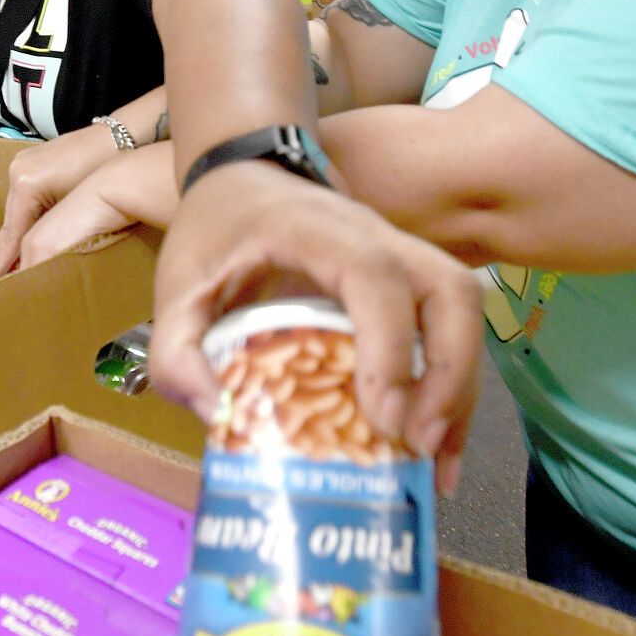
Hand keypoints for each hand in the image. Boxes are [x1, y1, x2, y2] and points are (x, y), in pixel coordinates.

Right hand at [0, 124, 126, 280]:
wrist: (121, 137)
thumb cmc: (106, 171)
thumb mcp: (77, 209)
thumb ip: (53, 235)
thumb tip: (40, 260)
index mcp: (26, 183)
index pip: (12, 232)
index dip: (4, 261)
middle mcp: (17, 171)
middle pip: (10, 221)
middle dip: (5, 251)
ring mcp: (22, 163)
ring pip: (17, 210)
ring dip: (16, 235)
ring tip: (11, 263)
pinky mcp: (32, 161)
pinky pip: (24, 197)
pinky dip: (26, 216)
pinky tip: (28, 233)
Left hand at [147, 162, 482, 492]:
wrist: (243, 176)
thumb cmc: (213, 229)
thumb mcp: (174, 286)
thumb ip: (173, 353)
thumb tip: (217, 416)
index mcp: (314, 228)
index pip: (375, 274)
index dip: (389, 344)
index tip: (382, 416)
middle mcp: (373, 233)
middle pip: (448, 288)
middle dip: (448, 372)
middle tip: (416, 444)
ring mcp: (400, 252)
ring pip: (462, 308)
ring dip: (459, 386)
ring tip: (432, 459)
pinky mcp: (408, 280)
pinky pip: (450, 325)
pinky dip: (452, 386)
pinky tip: (436, 444)